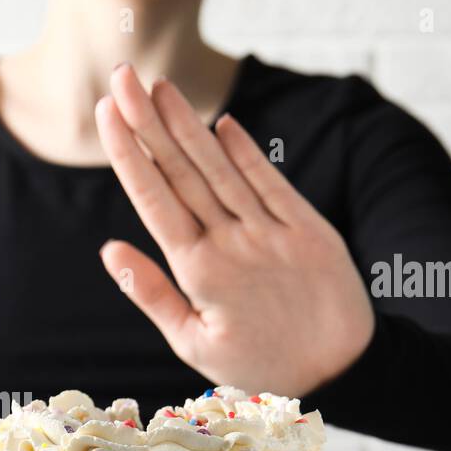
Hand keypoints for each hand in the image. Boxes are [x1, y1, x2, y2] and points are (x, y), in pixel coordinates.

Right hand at [95, 63, 374, 397]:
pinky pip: (271, 180)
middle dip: (147, 121)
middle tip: (121, 78)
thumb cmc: (260, 365)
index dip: (129, 152)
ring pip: (222, 167)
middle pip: (182, 171)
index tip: (106, 114)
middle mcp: (234, 243)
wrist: (344, 372)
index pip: (154, 199)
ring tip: (160, 86)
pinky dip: (245, 150)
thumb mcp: (193, 343)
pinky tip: (222, 122)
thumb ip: (151, 292)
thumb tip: (109, 247)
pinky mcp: (309, 227)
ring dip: (188, 123)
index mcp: (200, 273)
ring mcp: (273, 231)